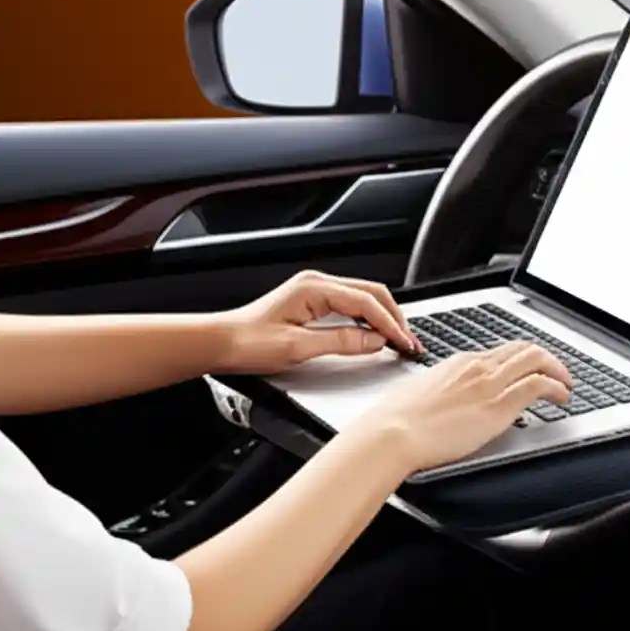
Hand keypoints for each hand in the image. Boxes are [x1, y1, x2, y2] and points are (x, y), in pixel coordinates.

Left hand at [213, 271, 418, 374]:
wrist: (221, 342)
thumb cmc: (249, 342)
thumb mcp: (298, 347)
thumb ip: (340, 342)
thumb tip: (374, 340)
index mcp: (315, 288)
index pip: (366, 302)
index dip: (389, 323)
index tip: (403, 342)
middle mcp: (317, 284)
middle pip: (371, 294)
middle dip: (394, 317)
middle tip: (408, 341)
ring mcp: (316, 291)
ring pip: (363, 298)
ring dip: (383, 318)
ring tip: (397, 339)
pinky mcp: (313, 302)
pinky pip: (351, 306)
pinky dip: (368, 319)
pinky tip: (374, 334)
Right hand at [354, 342, 572, 475]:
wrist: (392, 433)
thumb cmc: (397, 422)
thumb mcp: (423, 395)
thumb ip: (444, 393)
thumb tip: (450, 401)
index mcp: (459, 363)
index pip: (501, 352)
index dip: (523, 359)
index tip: (531, 370)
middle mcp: (477, 367)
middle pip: (524, 349)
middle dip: (547, 359)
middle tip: (558, 374)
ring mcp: (490, 383)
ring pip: (537, 359)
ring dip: (558, 371)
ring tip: (566, 386)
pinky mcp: (499, 404)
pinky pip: (539, 384)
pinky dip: (557, 387)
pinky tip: (562, 397)